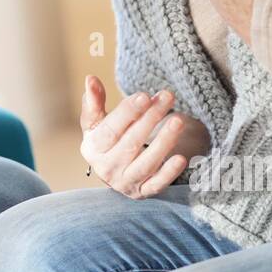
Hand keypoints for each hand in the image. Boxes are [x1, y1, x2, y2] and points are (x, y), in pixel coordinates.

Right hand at [79, 74, 192, 198]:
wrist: (112, 170)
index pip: (111, 129)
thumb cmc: (105, 139)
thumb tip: (90, 79)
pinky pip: (157, 184)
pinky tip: (181, 159)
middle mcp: (107, 168)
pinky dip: (169, 173)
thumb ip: (94, 101)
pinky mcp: (142, 192)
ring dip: (163, 142)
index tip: (145, 96)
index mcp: (93, 148)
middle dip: (151, 118)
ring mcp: (125, 182)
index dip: (128, 112)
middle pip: (131, 142)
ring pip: (146, 163)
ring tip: (178, 121)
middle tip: (167, 97)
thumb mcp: (96, 122)